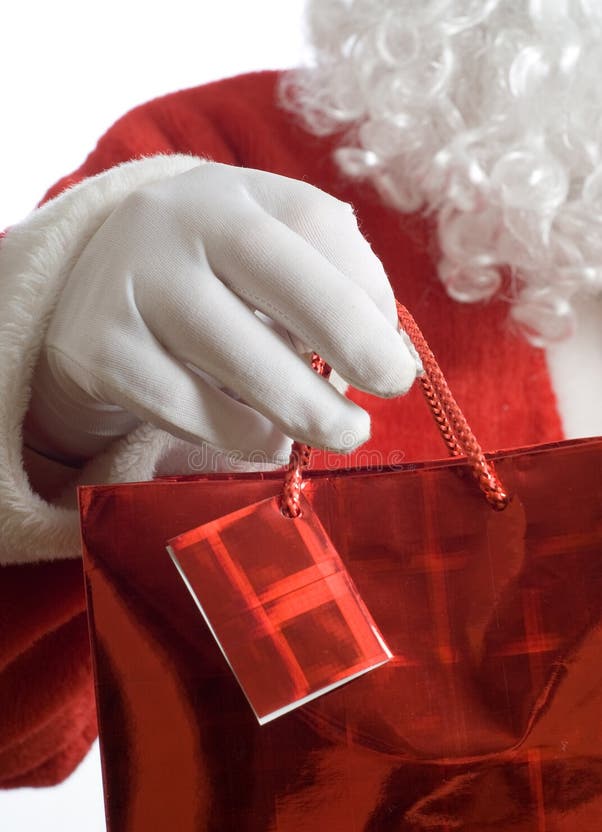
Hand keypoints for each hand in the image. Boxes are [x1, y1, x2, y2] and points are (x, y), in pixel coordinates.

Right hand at [27, 163, 416, 464]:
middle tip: (392, 390)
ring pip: (230, 349)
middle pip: (273, 271)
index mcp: (234, 193)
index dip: (368, 293)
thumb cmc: (211, 284)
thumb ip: (331, 286)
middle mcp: (175, 221)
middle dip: (347, 336)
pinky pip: (180, 402)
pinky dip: (236, 432)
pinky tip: (267, 442)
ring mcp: (129, 281)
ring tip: (343, 434)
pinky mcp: (95, 348)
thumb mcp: (265, 260)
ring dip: (300, 404)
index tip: (398, 364)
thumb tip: (389, 353)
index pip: (314, 224)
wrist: (94, 297)